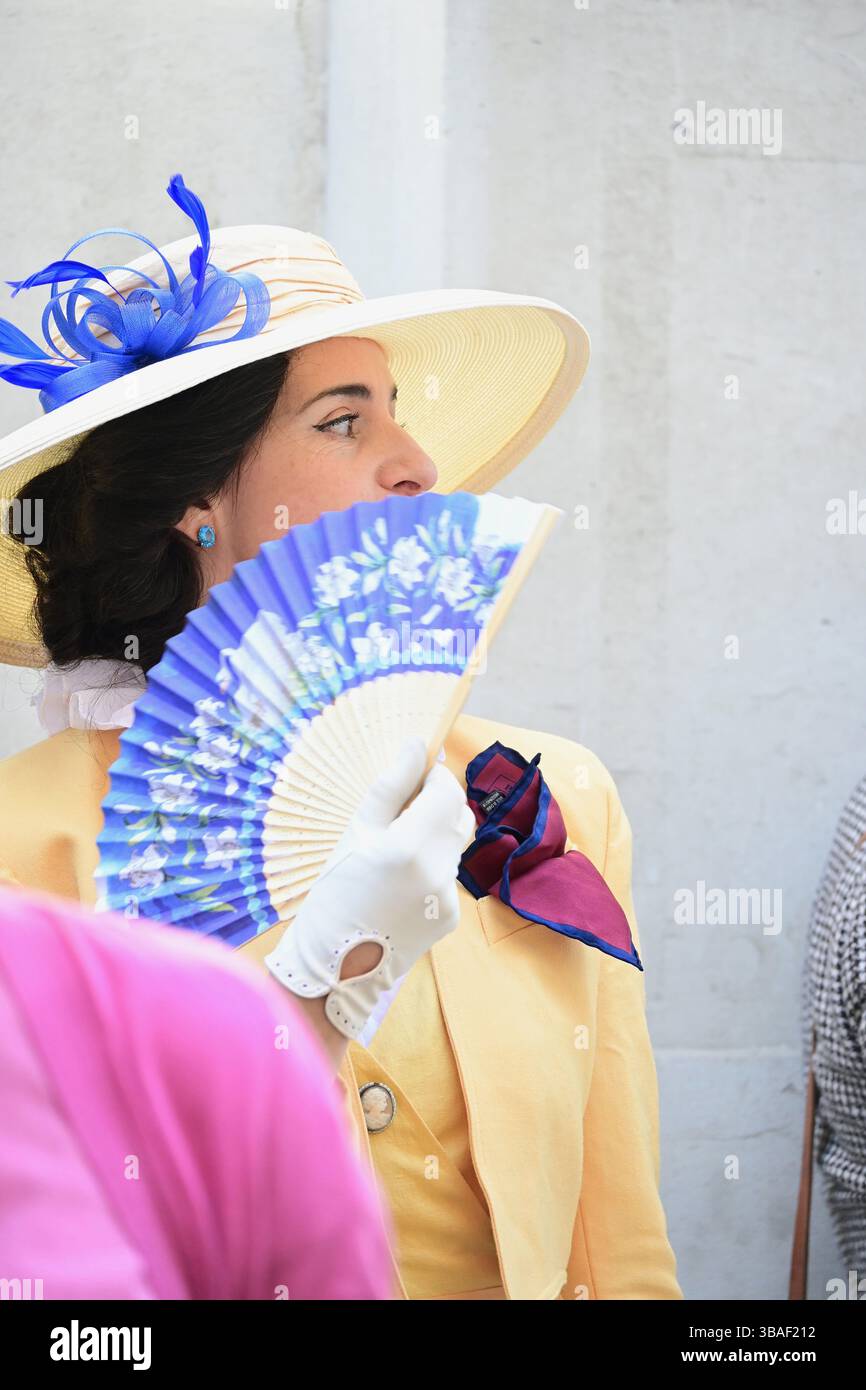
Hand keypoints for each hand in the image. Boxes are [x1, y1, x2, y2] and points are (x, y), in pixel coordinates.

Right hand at [263, 735, 475, 1039]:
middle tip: (403, 809)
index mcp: (410, 846)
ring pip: (455, 845)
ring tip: (395, 850)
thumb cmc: (333, 894)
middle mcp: (438, 872)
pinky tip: (398, 885)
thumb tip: (415, 746)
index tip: (413, 778)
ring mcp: (449, 897)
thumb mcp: (354, 833)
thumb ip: (390, 787)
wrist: (333, 968)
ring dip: (434, 835)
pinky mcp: (451, 917)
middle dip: (438, 803)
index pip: (448, 791)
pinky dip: (429, 868)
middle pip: (459, 815)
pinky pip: (447, 876)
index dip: (434, 778)